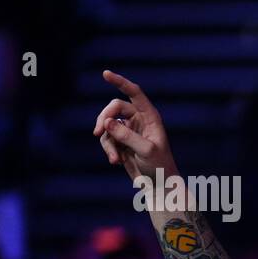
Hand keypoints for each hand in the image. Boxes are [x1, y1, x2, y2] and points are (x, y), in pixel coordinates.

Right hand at [94, 70, 177, 184]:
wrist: (158, 184)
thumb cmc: (159, 167)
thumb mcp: (145, 151)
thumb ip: (127, 136)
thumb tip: (107, 122)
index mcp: (151, 117)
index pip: (135, 93)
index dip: (120, 82)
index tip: (105, 74)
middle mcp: (139, 119)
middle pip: (114, 107)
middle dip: (104, 119)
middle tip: (98, 132)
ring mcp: (128, 129)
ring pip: (107, 125)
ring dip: (107, 141)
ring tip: (115, 159)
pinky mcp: (120, 140)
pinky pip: (106, 138)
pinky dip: (108, 149)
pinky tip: (116, 161)